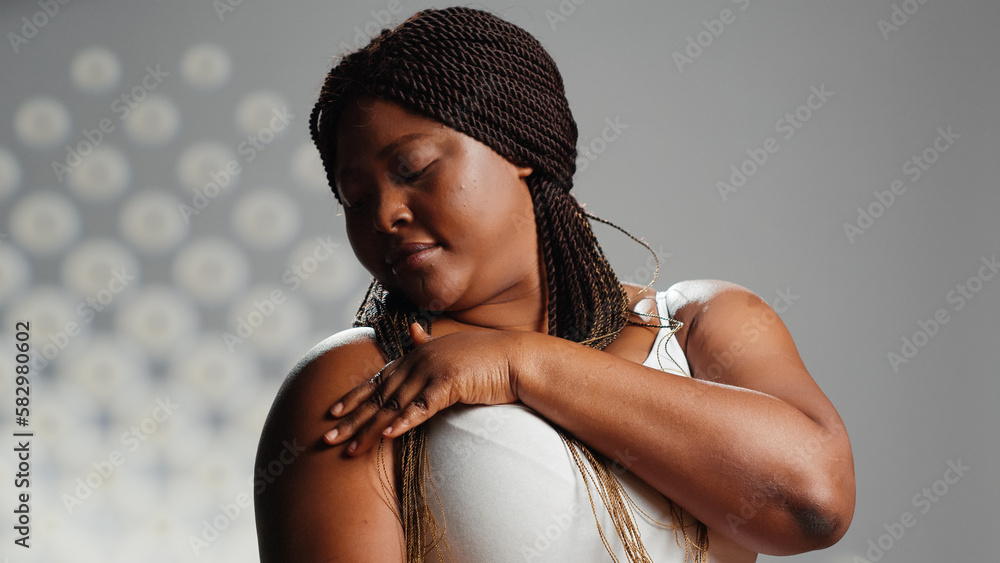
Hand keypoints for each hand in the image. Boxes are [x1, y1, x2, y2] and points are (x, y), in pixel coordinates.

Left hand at [323, 321, 522, 455]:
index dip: (354, 397)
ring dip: (370, 429)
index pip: (378, 379)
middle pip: (378, 395)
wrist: (516, 359)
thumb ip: (428, 343)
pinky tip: (387, 435)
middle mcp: (418, 360)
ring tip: (350, 449)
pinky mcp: (449, 383)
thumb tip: (413, 331)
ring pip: (393, 406)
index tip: (333, 413)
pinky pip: (421, 407)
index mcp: (417, 355)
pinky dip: (403, 421)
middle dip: (351, 418)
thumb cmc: (486, 357)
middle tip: (327, 438)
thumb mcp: (451, 348)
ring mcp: (432, 371)